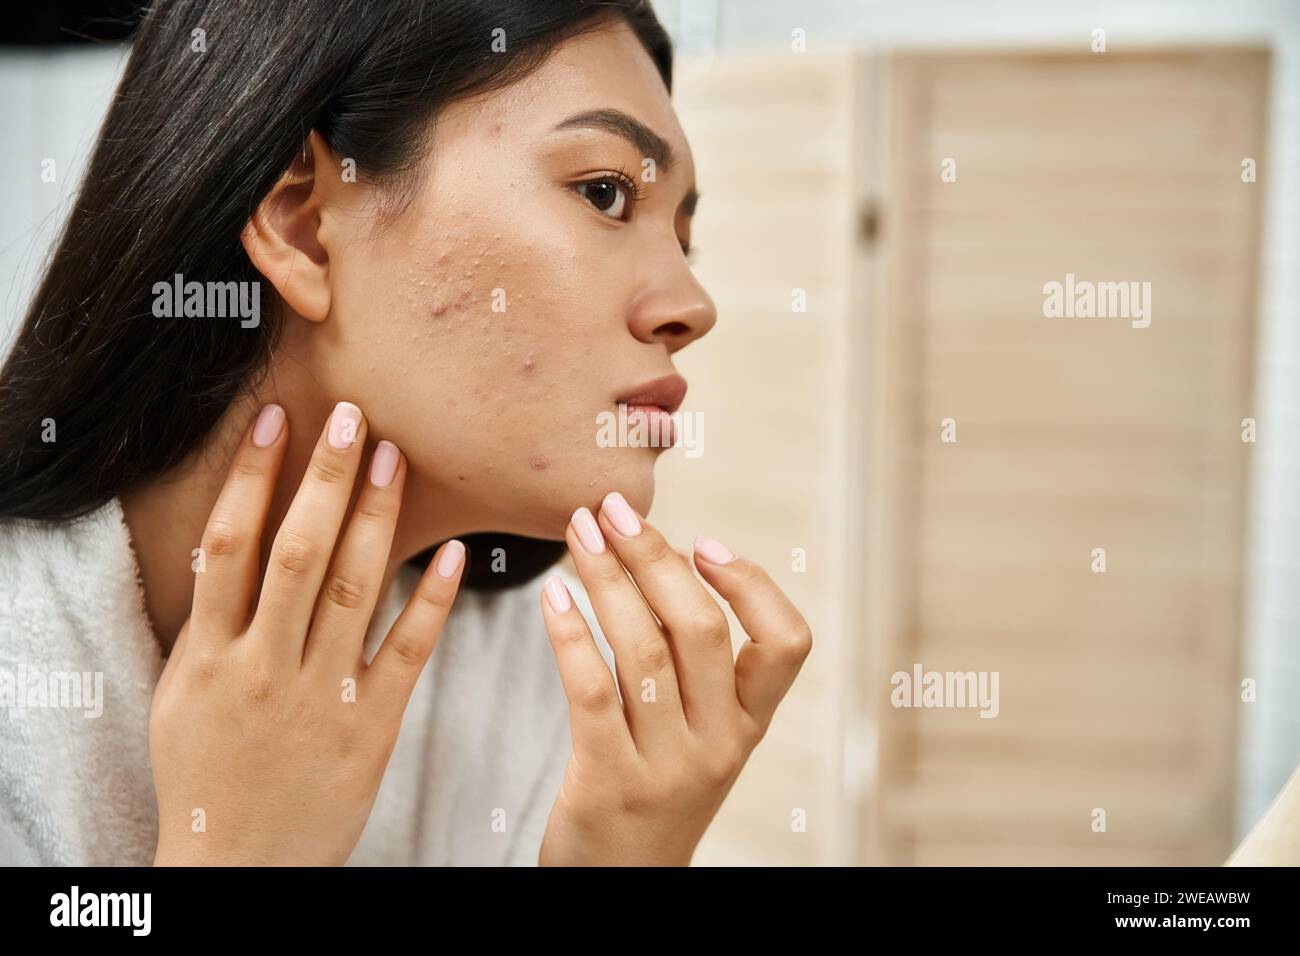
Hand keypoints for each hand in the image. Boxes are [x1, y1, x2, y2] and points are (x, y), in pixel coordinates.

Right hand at [149, 402, 464, 865]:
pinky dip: (431, 600)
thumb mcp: (184, 697)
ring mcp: (320, 696)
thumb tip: (231, 545)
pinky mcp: (372, 726)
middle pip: (296, 554)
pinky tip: (453, 553)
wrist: (240, 867)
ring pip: (352, 590)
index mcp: (208, 657)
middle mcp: (263, 667)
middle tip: (352, 415)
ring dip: (376, 518)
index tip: (278, 421)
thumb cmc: (207, 774)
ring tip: (394, 457)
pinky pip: (406, 651)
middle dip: (324, 480)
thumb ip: (210, 625)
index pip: (229, 546)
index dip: (252, 478)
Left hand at [537, 492, 811, 865]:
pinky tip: (551, 597)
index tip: (704, 541)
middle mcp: (720, 744)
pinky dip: (569, 633)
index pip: (787, 644)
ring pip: (642, 650)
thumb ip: (694, 665)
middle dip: (654, 557)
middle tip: (611, 509)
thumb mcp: (699, 735)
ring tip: (577, 533)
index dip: (752, 584)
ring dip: (605, 578)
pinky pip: (590, 691)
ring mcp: (667, 767)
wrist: (620, 886)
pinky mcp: (609, 783)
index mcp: (750, 725)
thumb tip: (662, 558)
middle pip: (701, 629)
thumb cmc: (655, 788)